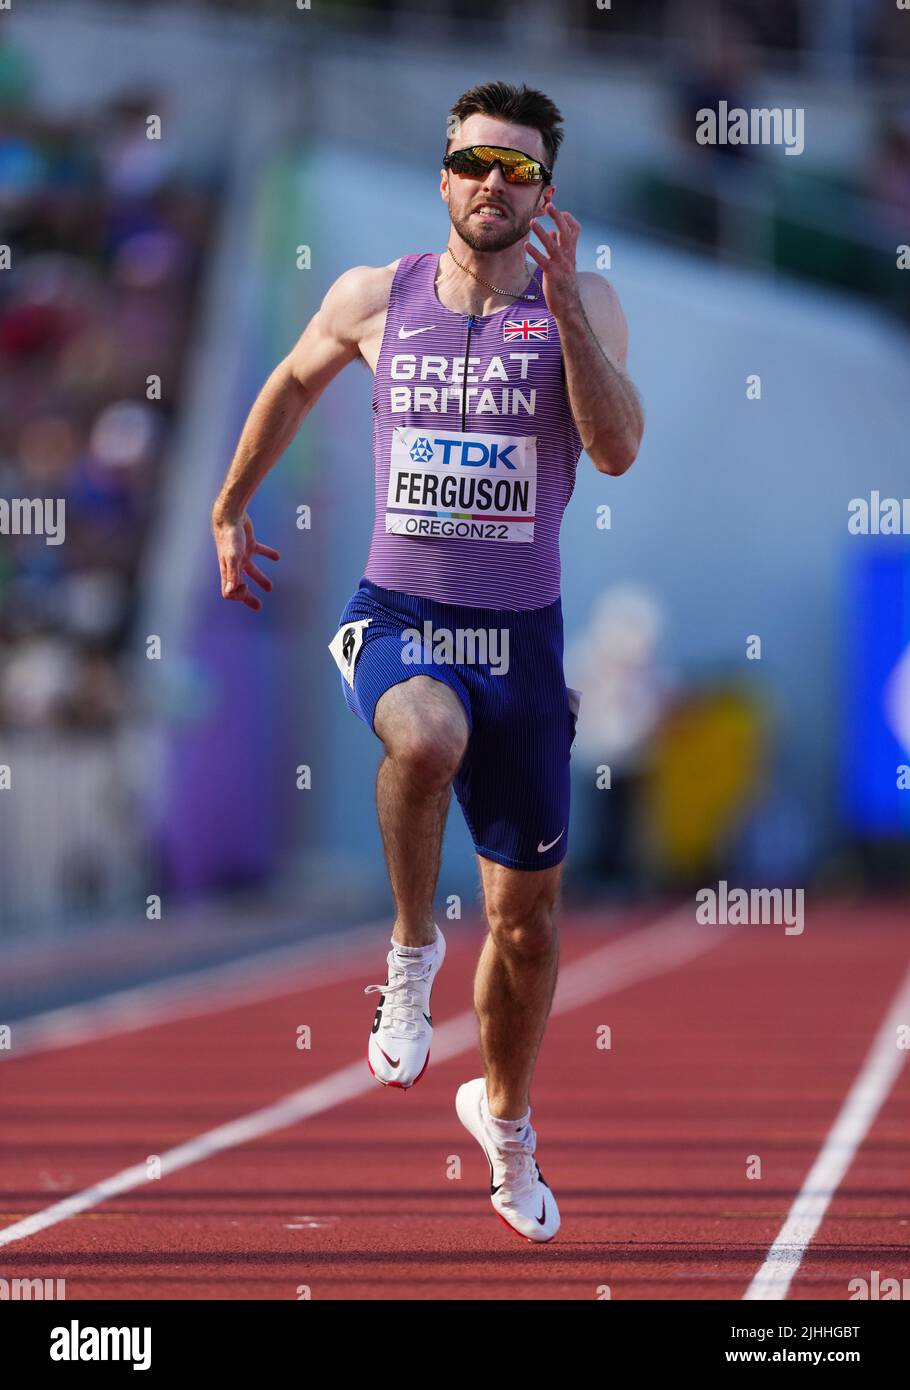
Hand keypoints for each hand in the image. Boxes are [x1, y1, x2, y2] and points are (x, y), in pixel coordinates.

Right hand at [212, 510, 279, 611]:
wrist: (230, 515)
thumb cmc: (229, 537)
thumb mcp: (232, 557)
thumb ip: (231, 575)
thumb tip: (229, 593)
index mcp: (227, 571)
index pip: (230, 591)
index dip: (239, 595)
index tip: (247, 588)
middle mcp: (233, 565)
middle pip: (240, 586)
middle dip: (248, 597)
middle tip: (258, 607)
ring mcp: (241, 555)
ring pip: (251, 571)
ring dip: (260, 580)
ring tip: (270, 588)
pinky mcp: (248, 544)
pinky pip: (259, 552)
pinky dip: (268, 555)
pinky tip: (277, 557)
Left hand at [526, 204, 581, 318]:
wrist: (568, 305)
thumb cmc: (564, 283)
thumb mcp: (563, 263)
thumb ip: (558, 247)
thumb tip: (553, 232)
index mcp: (570, 252)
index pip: (574, 230)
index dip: (568, 218)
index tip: (560, 210)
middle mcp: (568, 256)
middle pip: (565, 232)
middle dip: (557, 217)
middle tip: (549, 205)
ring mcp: (561, 265)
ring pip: (553, 244)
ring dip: (542, 232)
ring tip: (532, 221)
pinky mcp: (552, 274)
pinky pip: (543, 261)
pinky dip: (534, 252)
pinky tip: (526, 245)